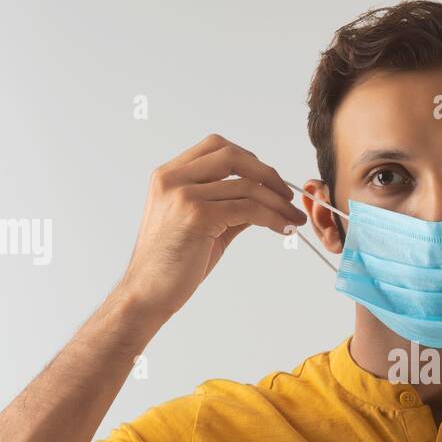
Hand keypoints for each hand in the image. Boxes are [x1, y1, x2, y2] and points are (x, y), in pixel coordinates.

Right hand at [116, 133, 305, 319]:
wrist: (147, 294)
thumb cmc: (172, 265)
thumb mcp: (201, 225)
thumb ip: (228, 206)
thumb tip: (265, 199)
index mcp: (169, 175)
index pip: (216, 147)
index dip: (249, 160)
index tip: (269, 182)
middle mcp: (173, 178)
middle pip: (233, 156)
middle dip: (267, 174)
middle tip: (287, 196)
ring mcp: (184, 195)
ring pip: (246, 186)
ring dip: (279, 202)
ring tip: (294, 219)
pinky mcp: (197, 216)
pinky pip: (248, 209)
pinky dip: (273, 217)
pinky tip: (283, 229)